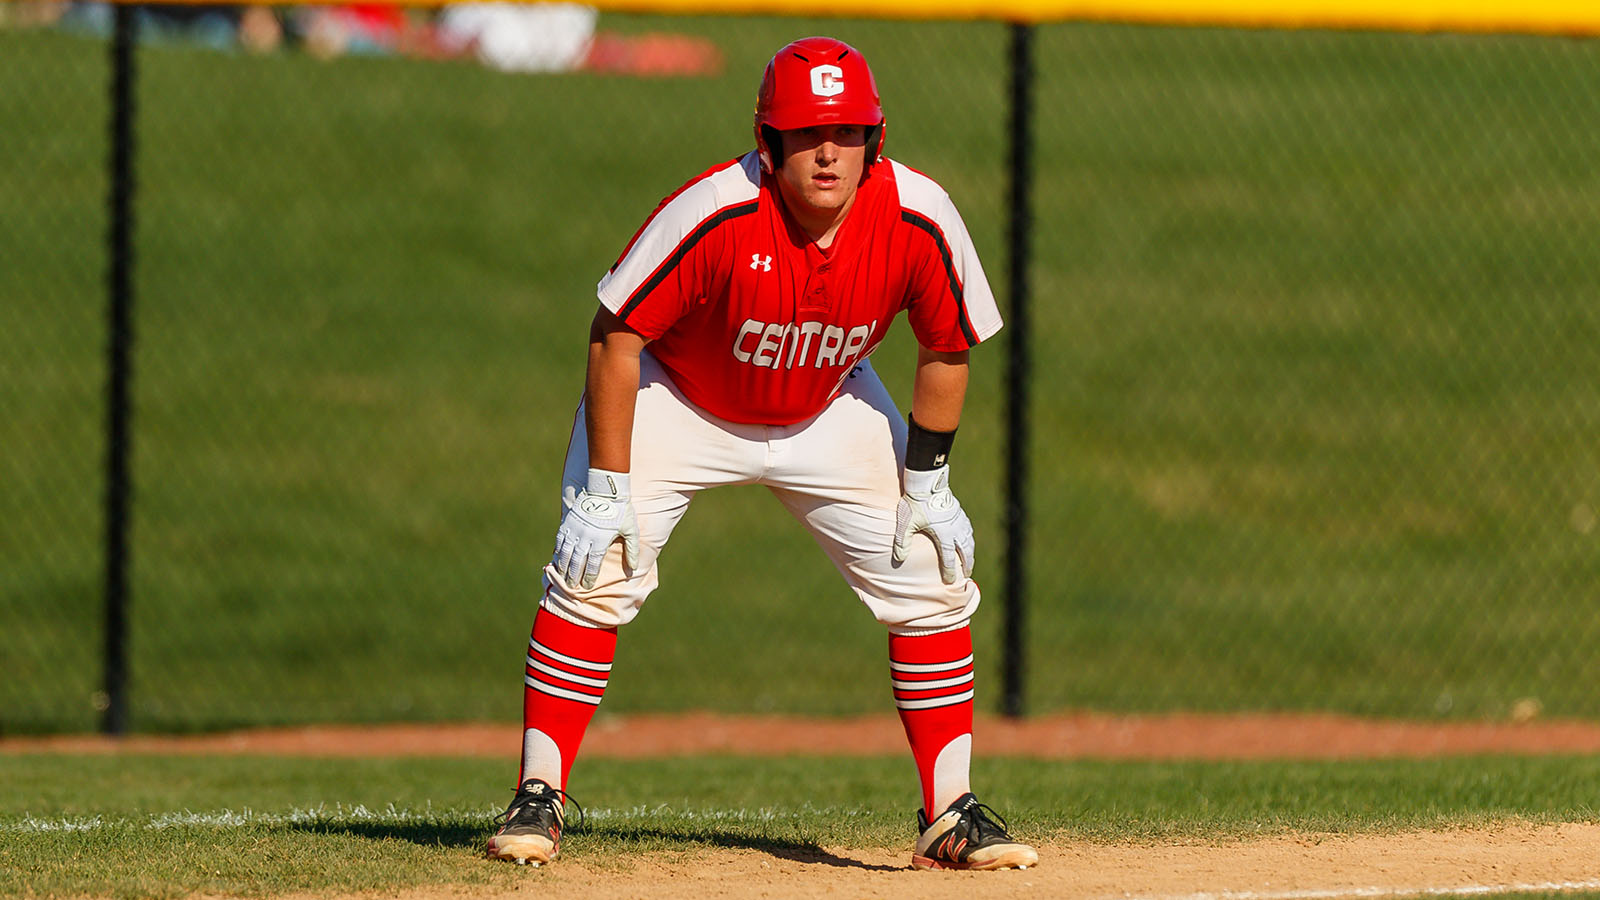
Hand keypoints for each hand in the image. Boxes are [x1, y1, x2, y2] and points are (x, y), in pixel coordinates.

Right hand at [552, 468, 639, 589]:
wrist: (605, 489)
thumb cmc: (621, 510)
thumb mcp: (630, 530)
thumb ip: (632, 550)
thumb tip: (634, 568)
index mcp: (600, 541)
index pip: (592, 565)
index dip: (589, 577)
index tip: (587, 586)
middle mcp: (585, 538)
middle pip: (576, 562)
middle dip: (574, 576)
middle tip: (572, 587)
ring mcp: (574, 530)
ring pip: (565, 553)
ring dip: (563, 567)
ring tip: (562, 577)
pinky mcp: (567, 522)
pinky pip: (559, 541)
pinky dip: (557, 552)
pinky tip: (556, 559)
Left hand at [892, 464, 974, 584]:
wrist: (926, 481)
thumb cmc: (915, 503)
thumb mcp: (906, 524)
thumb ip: (903, 543)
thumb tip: (898, 560)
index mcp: (944, 534)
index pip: (949, 558)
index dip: (950, 571)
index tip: (951, 581)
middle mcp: (955, 528)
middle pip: (965, 551)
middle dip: (967, 564)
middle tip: (967, 575)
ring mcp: (959, 519)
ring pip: (969, 540)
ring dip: (970, 552)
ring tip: (970, 560)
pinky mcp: (959, 511)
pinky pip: (968, 528)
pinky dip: (970, 537)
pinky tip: (968, 539)